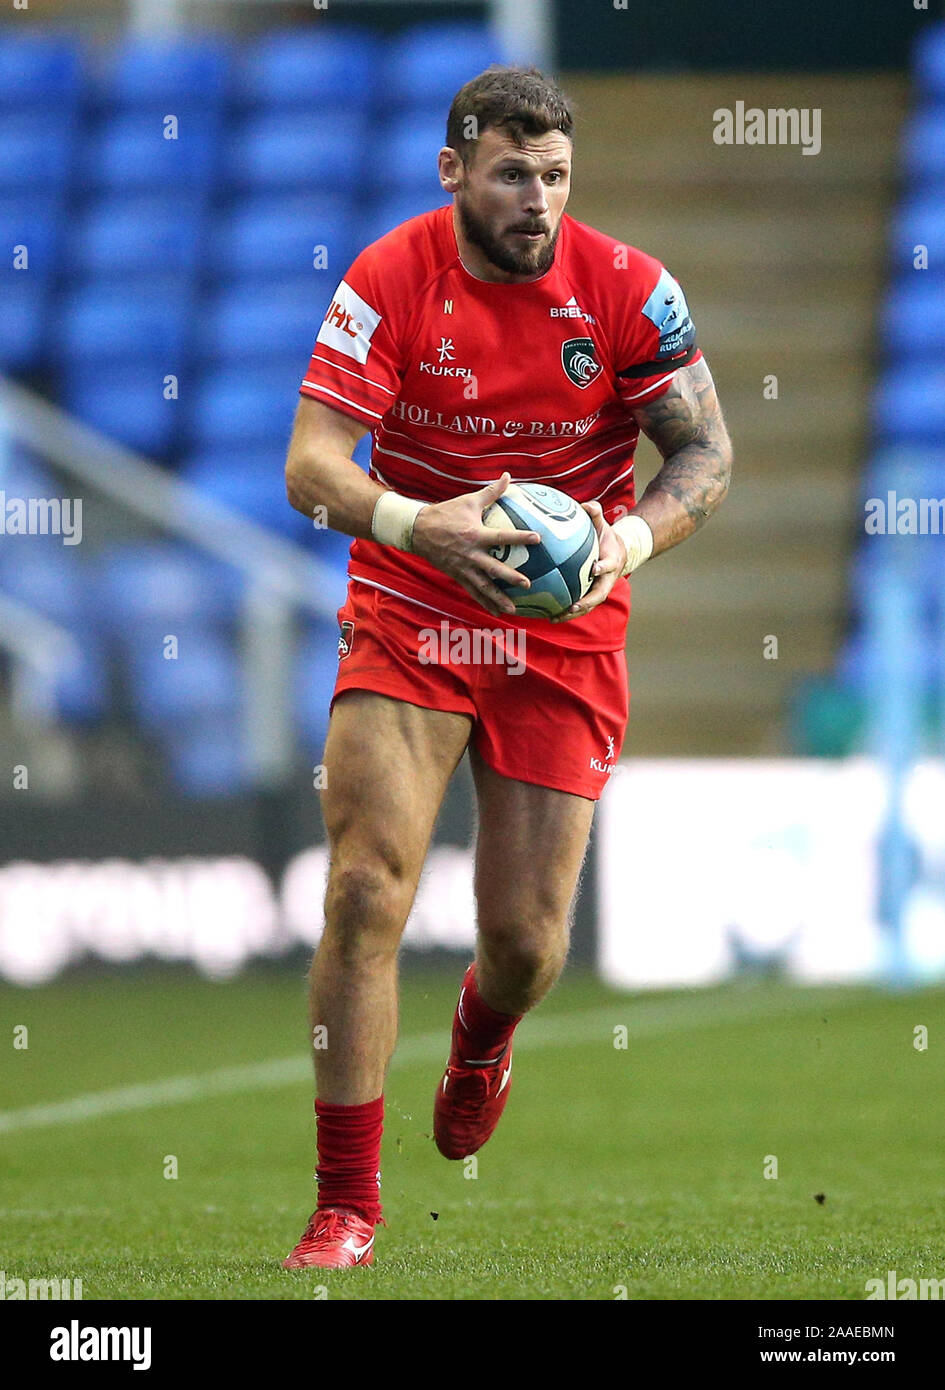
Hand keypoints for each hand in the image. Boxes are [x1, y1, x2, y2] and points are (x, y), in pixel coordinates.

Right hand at [411, 472, 539, 618]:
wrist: (417, 530)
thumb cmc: (445, 513)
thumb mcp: (468, 501)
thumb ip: (491, 492)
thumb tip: (508, 476)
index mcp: (475, 535)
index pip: (502, 537)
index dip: (520, 537)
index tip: (538, 539)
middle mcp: (470, 554)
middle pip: (494, 569)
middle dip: (511, 577)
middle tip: (527, 584)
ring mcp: (463, 568)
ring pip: (483, 587)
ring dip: (498, 598)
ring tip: (513, 609)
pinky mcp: (457, 576)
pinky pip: (473, 592)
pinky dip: (484, 602)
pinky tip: (496, 612)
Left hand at [550, 501, 625, 622]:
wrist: (618, 552)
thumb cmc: (606, 536)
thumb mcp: (603, 523)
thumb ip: (595, 513)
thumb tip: (585, 504)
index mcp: (611, 561)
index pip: (608, 565)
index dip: (602, 567)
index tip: (594, 568)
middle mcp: (606, 579)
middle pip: (598, 595)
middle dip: (586, 602)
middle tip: (572, 607)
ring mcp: (599, 590)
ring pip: (587, 606)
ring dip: (572, 614)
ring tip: (554, 618)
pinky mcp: (589, 596)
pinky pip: (578, 606)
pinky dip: (565, 613)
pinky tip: (547, 615)